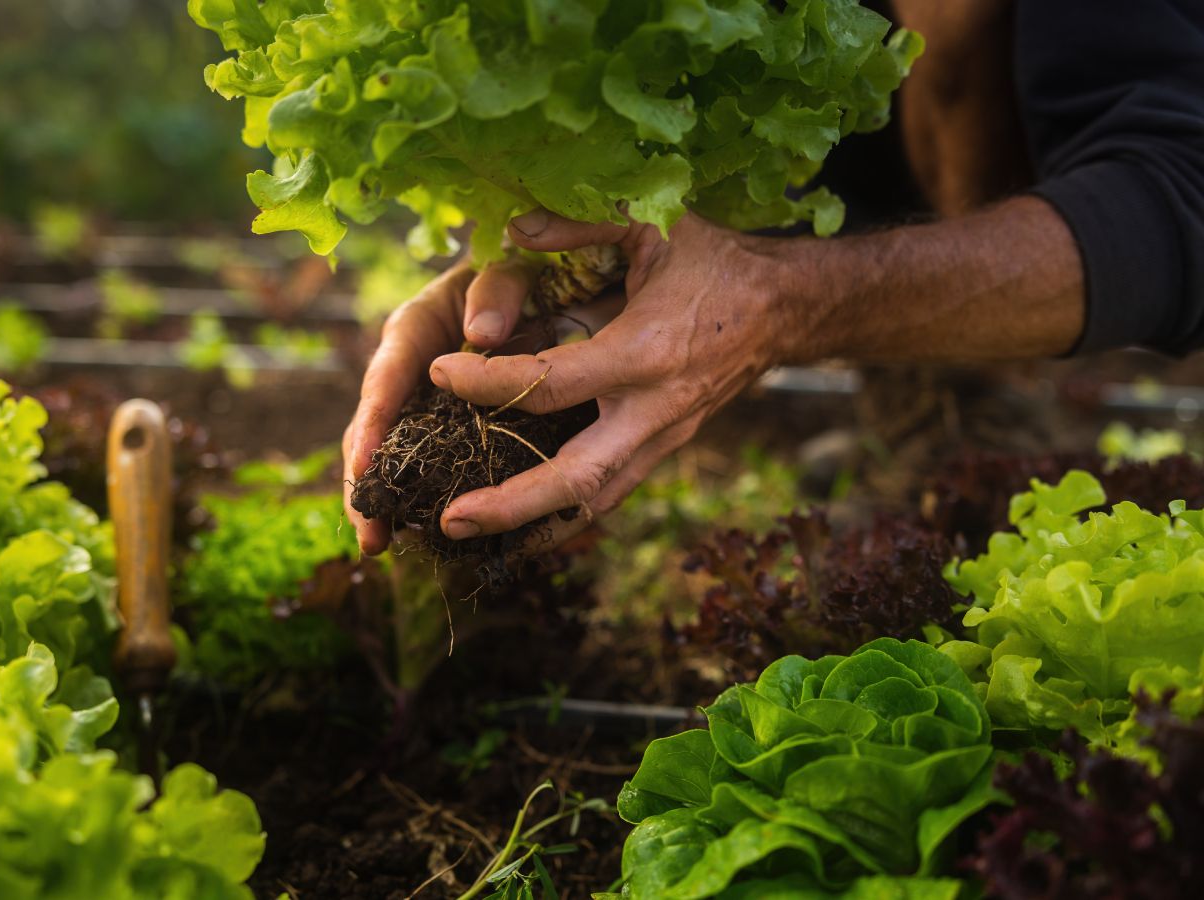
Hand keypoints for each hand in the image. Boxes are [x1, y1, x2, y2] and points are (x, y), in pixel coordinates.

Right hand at [343, 256, 543, 554]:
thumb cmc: (520, 272)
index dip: (374, 424)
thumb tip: (481, 336)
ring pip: (393, 457)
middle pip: (373, 430)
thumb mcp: (510, 269)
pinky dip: (421, 499)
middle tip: (368, 533)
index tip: (364, 466)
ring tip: (378, 546)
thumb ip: (498, 290)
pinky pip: (428, 466)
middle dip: (365, 483)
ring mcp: (422, 405)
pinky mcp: (445, 429)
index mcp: (415, 332)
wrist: (538, 287)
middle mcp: (407, 374)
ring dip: (383, 501)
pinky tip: (423, 536)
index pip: (386, 379)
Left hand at [429, 208, 798, 551]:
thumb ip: (581, 222)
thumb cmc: (715, 259)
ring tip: (473, 537)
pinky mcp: (667, 448)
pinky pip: (612, 493)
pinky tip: (522, 525)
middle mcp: (655, 410)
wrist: (785, 307)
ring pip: (596, 502)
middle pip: (576, 478)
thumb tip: (511, 229)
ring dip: (534, 527)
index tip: (439, 372)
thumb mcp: (654, 220)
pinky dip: (565, 515)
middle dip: (511, 505)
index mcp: (645, 352)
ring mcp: (664, 438)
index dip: (487, 383)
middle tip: (450, 520)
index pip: (549, 385)